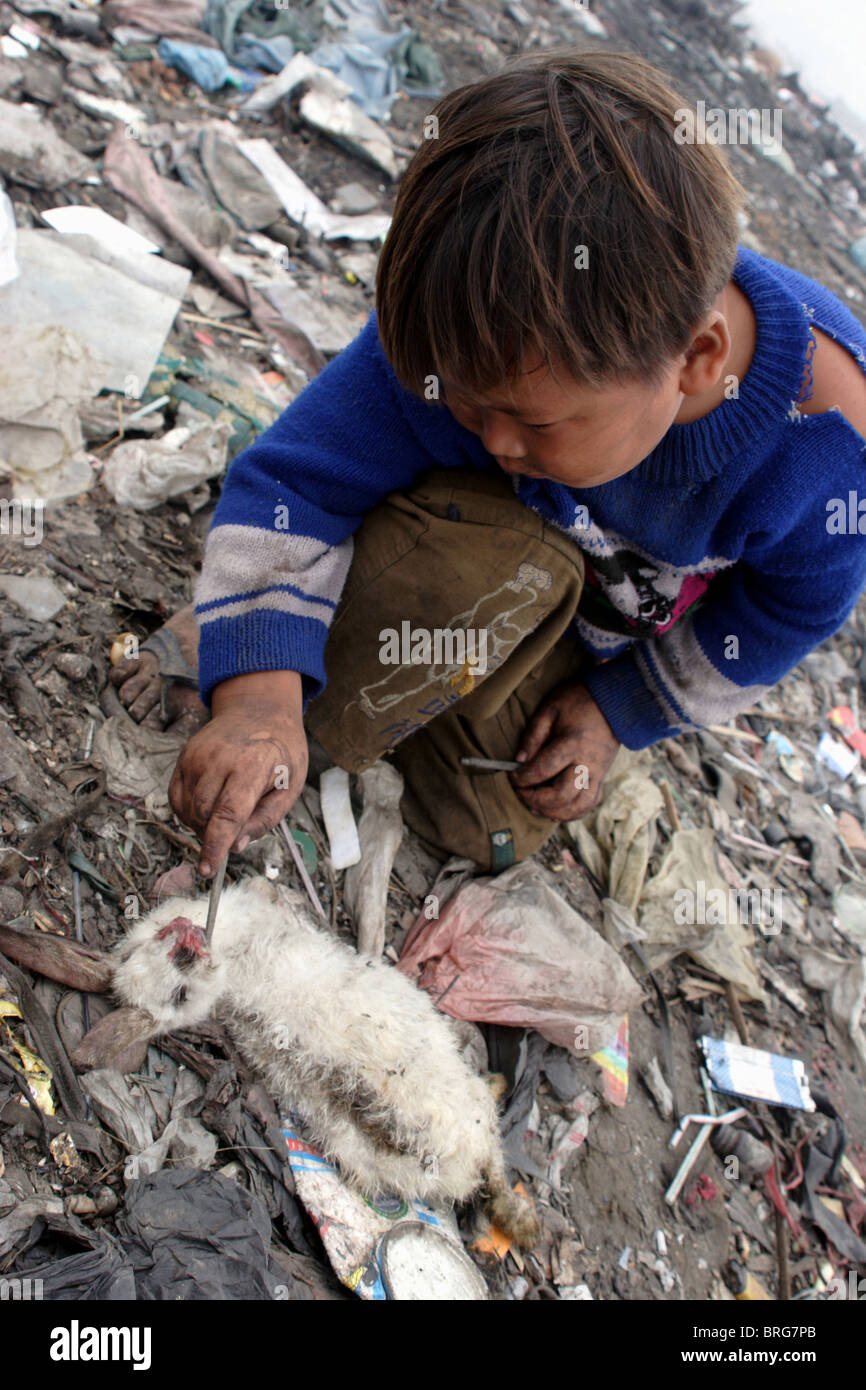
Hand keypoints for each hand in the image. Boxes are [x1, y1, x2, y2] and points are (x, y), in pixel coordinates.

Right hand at [169, 671, 307, 874]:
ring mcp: (198, 755)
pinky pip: (176, 796)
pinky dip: (188, 811)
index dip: (215, 846)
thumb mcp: (289, 787)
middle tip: (232, 832)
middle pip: (203, 815)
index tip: (208, 869)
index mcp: (252, 766)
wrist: (259, 709)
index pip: (227, 814)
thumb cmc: (281, 751)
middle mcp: (219, 759)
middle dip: (213, 835)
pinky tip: (208, 807)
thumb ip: (263, 820)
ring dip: (201, 824)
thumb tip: (234, 847)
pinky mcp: (185, 755)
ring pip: (188, 809)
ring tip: (225, 814)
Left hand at [510, 682, 618, 820]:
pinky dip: (572, 813)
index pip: (543, 770)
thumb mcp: (550, 710)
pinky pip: (589, 805)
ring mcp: (598, 774)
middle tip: (521, 792)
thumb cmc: (578, 703)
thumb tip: (519, 760)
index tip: (513, 776)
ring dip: (554, 812)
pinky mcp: (602, 779)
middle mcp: (587, 764)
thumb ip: (533, 735)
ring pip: (578, 806)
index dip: (523, 778)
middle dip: (536, 800)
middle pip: (561, 795)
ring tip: (536, 806)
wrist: (613, 705)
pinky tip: (556, 809)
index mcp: (572, 744)